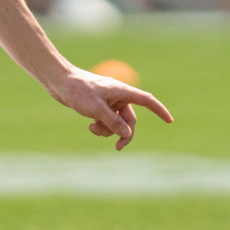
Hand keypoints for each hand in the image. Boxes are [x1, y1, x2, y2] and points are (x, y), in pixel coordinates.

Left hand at [47, 65, 172, 150]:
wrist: (59, 82)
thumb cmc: (78, 91)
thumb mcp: (96, 110)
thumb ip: (113, 123)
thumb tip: (126, 134)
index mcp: (122, 91)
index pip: (147, 101)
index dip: (159, 110)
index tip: (169, 120)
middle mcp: (118, 96)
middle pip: (130, 119)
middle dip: (124, 133)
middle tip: (118, 147)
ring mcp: (109, 101)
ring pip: (117, 122)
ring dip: (108, 130)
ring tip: (93, 128)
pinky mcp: (99, 106)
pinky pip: (107, 121)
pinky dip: (101, 127)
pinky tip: (90, 125)